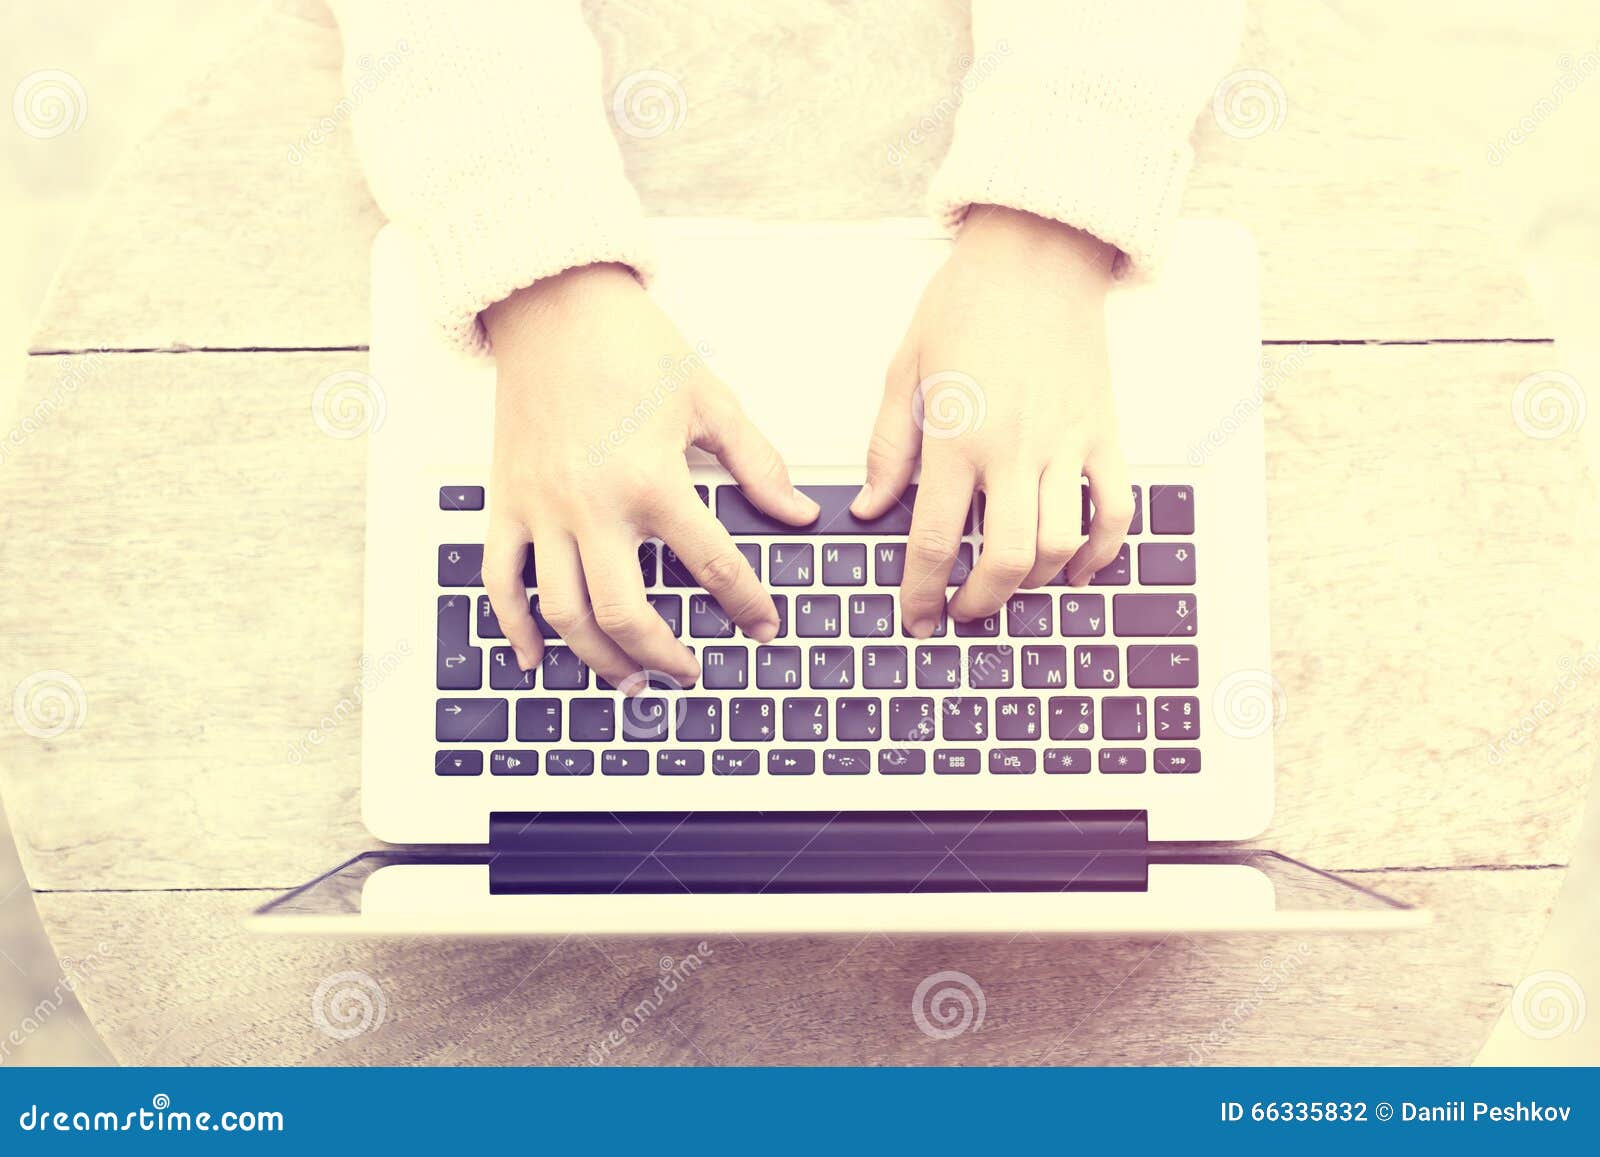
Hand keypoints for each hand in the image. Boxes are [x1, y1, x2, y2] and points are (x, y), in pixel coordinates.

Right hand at [481, 264, 817, 688]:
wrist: (552, 306)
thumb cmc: (631, 347)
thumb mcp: (710, 400)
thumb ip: (757, 463)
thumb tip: (796, 514)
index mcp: (653, 478)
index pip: (713, 565)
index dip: (748, 606)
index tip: (764, 627)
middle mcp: (593, 505)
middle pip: (626, 613)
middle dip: (663, 657)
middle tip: (689, 672)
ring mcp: (542, 509)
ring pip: (564, 613)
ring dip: (598, 658)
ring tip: (629, 679)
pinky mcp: (506, 503)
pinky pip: (500, 581)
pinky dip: (515, 628)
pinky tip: (536, 659)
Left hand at [852, 206, 1132, 635]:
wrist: (1036, 254)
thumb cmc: (965, 305)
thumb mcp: (905, 372)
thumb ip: (887, 448)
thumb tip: (870, 510)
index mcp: (956, 437)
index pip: (935, 540)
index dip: (922, 592)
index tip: (916, 619)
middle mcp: (1015, 449)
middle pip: (1007, 560)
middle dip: (982, 603)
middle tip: (963, 612)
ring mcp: (1067, 444)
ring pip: (1060, 545)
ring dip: (1034, 584)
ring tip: (1009, 588)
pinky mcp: (1104, 434)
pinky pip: (1115, 510)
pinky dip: (1099, 553)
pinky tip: (1075, 571)